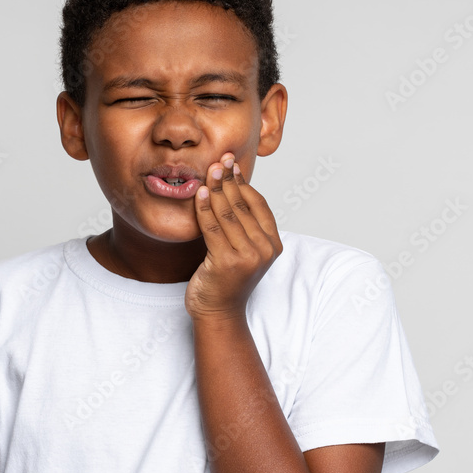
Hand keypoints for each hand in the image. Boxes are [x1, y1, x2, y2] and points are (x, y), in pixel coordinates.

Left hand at [185, 153, 282, 320]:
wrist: (218, 312)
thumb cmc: (226, 280)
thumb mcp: (242, 249)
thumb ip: (242, 225)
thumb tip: (231, 187)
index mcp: (273, 245)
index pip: (259, 205)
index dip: (244, 182)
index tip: (232, 164)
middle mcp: (265, 250)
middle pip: (243, 206)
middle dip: (228, 180)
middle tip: (219, 160)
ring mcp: (247, 257)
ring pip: (228, 214)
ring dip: (216, 189)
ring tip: (208, 170)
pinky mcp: (227, 262)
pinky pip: (213, 227)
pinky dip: (204, 208)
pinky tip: (198, 193)